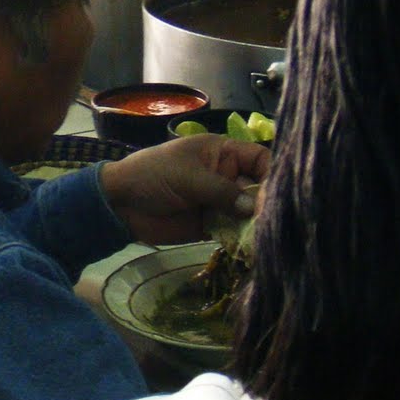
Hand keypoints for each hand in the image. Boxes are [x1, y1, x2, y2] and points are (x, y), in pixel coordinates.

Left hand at [97, 134, 268, 246]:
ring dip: (259, 224)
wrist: (121, 205)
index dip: (273, 174)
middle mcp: (228, 176)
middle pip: (261, 187)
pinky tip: (253, 247)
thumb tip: (255, 208)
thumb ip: (222, 191)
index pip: (261, 158)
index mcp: (223, 153)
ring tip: (268, 237)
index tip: (278, 195)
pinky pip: (236, 230)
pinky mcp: (214, 224)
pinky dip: (244, 238)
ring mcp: (222, 201)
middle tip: (274, 221)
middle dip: (269, 203)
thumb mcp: (188, 177)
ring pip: (252, 212)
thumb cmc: (152, 176)